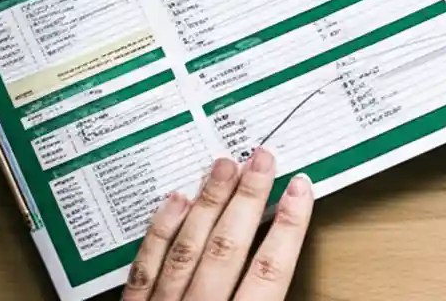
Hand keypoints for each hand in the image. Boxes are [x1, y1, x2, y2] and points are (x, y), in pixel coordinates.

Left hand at [124, 148, 313, 300]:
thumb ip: (266, 298)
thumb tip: (284, 259)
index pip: (269, 272)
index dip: (288, 227)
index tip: (299, 189)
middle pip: (227, 248)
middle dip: (247, 199)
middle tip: (261, 159)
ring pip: (187, 248)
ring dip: (208, 203)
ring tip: (224, 166)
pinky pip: (146, 266)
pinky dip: (161, 231)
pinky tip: (176, 202)